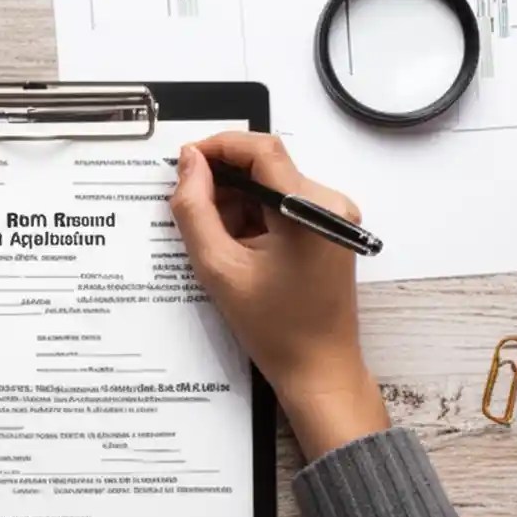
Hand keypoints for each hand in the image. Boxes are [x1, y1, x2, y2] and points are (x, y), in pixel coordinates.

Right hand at [170, 133, 387, 459]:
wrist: (318, 369)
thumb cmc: (276, 328)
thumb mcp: (219, 267)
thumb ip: (195, 209)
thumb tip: (188, 163)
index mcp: (310, 210)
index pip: (261, 149)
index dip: (218, 146)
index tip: (184, 160)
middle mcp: (330, 204)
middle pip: (264, 166)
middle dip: (222, 183)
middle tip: (190, 212)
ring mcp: (332, 216)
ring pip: (269, 185)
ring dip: (235, 203)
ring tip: (217, 245)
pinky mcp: (326, 228)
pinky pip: (280, 204)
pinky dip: (252, 217)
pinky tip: (237, 250)